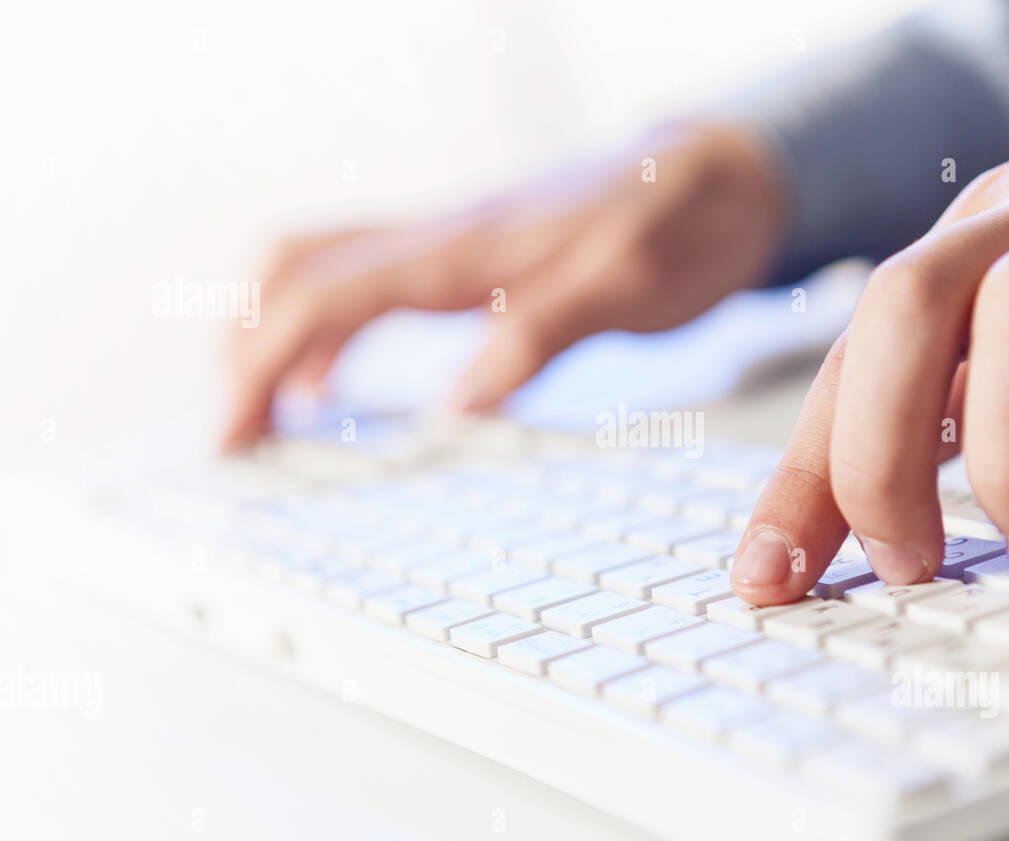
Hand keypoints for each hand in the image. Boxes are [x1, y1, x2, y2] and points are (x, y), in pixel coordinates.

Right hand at [222, 123, 785, 449]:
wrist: (719, 175)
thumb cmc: (680, 226)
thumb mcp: (623, 287)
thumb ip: (539, 337)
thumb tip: (457, 414)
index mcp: (466, 250)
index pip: (326, 299)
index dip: (264, 368)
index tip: (231, 439)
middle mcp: (443, 238)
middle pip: (297, 276)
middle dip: (247, 354)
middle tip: (232, 438)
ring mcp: (451, 244)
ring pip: (323, 273)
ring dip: (276, 341)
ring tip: (262, 418)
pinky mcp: (471, 258)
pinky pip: (368, 286)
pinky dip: (328, 339)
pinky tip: (335, 386)